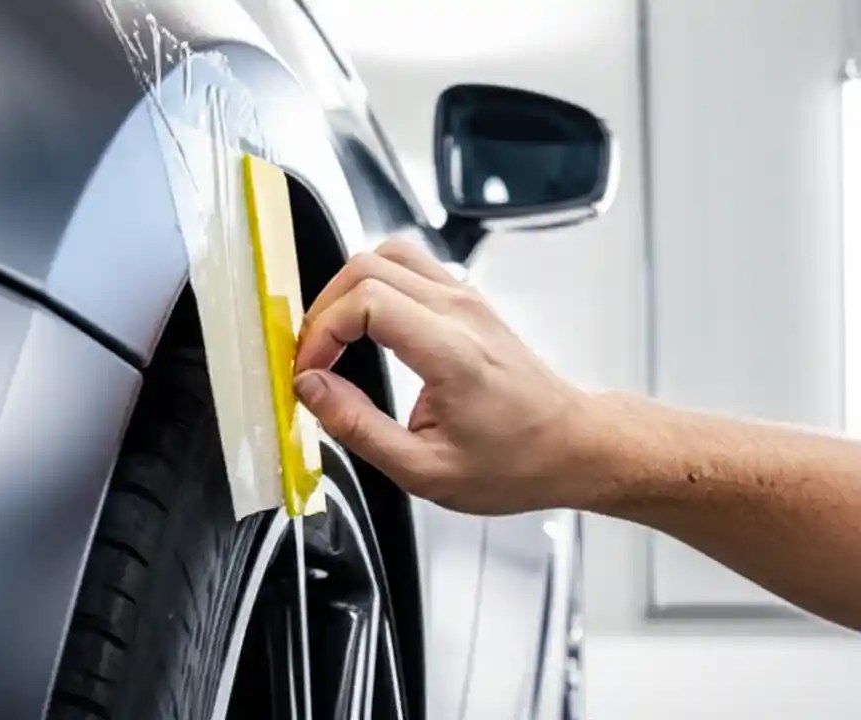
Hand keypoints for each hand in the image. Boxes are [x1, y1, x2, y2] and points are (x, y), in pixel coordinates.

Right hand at [294, 238, 595, 514]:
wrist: (572, 446)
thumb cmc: (514, 462)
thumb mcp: (424, 472)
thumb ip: (358, 429)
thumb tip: (311, 391)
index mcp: (451, 352)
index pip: (366, 302)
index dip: (322, 332)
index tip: (309, 371)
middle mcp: (460, 313)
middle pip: (367, 266)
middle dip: (325, 309)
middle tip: (314, 355)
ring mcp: (466, 299)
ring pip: (387, 255)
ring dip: (348, 291)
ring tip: (336, 338)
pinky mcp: (466, 301)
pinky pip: (408, 267)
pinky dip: (374, 287)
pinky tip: (367, 329)